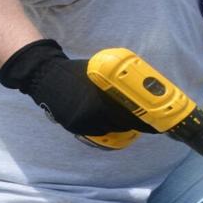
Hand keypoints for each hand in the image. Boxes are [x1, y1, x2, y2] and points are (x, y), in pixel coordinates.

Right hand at [0, 39, 159, 138]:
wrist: (45, 77)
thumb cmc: (76, 72)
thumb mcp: (99, 73)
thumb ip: (115, 84)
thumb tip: (140, 88)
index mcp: (101, 99)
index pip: (129, 115)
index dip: (145, 121)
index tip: (157, 122)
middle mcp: (92, 113)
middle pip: (122, 124)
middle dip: (135, 123)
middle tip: (147, 121)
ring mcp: (82, 122)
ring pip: (110, 129)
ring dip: (121, 125)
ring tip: (130, 119)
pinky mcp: (74, 127)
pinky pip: (97, 131)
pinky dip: (106, 127)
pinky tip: (110, 121)